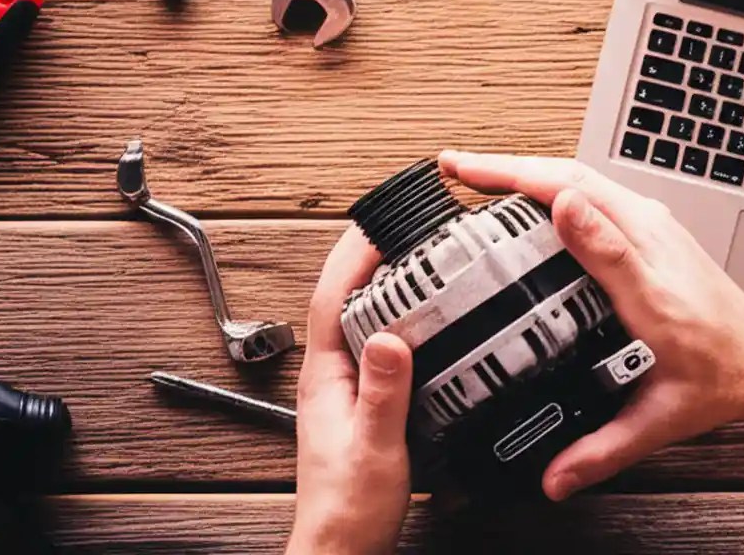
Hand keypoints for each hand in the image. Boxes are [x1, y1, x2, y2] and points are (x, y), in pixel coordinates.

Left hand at [287, 226, 413, 554]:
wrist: (342, 549)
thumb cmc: (348, 509)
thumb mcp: (375, 449)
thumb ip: (383, 393)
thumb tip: (389, 336)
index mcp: (324, 378)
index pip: (331, 297)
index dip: (353, 254)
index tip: (380, 222)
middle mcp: (329, 376)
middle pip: (342, 297)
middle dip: (366, 254)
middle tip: (400, 223)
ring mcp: (344, 387)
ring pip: (358, 318)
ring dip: (380, 281)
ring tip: (411, 252)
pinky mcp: (362, 401)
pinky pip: (375, 343)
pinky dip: (394, 317)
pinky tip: (420, 318)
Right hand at [439, 151, 743, 501]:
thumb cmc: (716, 380)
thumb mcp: (656, 420)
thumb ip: (603, 446)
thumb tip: (554, 468)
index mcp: (650, 278)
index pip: (588, 217)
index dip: (531, 195)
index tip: (488, 184)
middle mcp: (652, 236)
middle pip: (572, 179)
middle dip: (505, 168)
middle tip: (452, 169)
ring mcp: (652, 223)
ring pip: (580, 177)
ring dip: (524, 169)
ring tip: (473, 173)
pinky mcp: (649, 224)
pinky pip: (592, 188)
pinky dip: (547, 181)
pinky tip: (523, 191)